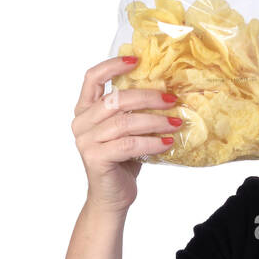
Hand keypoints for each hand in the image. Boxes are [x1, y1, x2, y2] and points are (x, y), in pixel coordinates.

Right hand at [71, 56, 180, 212]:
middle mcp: (81, 122)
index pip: (92, 78)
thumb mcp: (127, 131)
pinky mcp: (95, 158)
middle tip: (172, 98)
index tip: (137, 60)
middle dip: (147, 97)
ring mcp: (85, 141)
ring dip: (155, 121)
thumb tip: (167, 92)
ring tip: (176, 122)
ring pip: (124, 122)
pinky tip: (168, 142)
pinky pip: (128, 144)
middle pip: (116, 99)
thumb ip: (134, 112)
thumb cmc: (122, 162)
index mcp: (85, 109)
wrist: (112, 197)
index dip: (113, 65)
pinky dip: (151, 142)